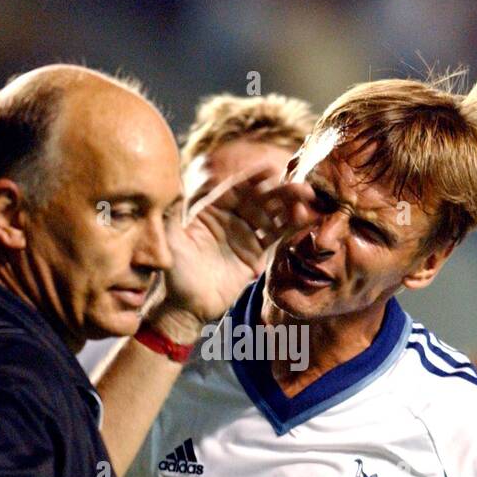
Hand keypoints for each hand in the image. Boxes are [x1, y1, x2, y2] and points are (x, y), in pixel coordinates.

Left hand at [150, 167, 315, 342]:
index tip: (270, 170)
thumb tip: (172, 188)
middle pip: (258, 199)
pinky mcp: (254, 255)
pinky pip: (274, 236)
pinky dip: (289, 226)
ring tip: (306, 200)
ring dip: (289, 206)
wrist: (187, 307)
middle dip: (279, 191)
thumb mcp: (169, 241)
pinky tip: (303, 217)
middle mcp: (229, 219)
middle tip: (300, 187)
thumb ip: (172, 214)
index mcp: (210, 210)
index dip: (252, 179)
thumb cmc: (173, 274)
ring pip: (270, 215)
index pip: (235, 188)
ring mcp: (243, 236)